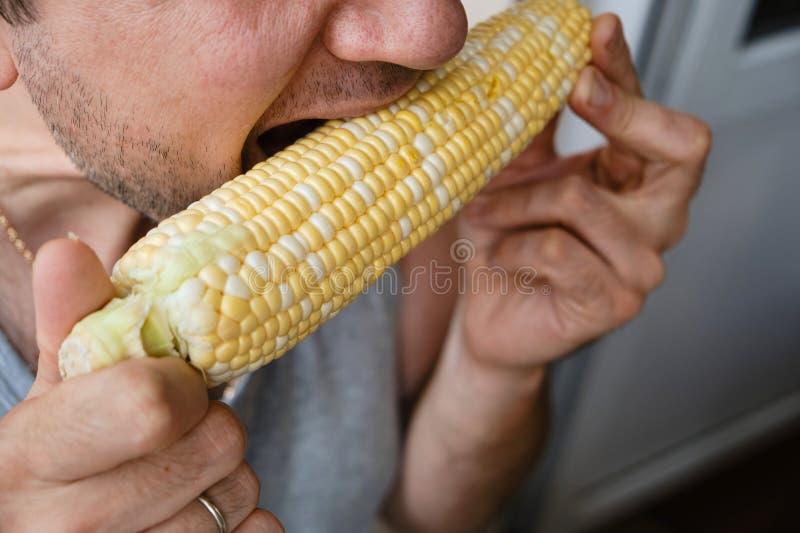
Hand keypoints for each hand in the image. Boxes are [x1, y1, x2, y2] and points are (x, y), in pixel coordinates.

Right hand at [0, 239, 281, 531]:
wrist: (45, 532)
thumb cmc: (59, 460)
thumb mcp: (57, 393)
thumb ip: (72, 324)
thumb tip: (67, 249)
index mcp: (29, 459)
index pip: (150, 407)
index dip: (180, 387)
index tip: (169, 386)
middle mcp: (68, 528)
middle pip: (218, 446)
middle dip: (210, 428)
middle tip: (176, 436)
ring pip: (240, 497)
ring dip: (226, 479)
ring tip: (178, 481)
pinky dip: (244, 522)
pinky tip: (195, 515)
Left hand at [458, 14, 711, 370]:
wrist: (488, 314)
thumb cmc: (506, 240)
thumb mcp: (518, 170)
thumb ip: (536, 119)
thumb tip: (537, 50)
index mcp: (642, 181)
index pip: (661, 119)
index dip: (630, 73)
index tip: (594, 32)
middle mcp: (658, 221)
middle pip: (682, 149)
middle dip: (618, 111)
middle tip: (567, 87)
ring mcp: (642, 267)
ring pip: (582, 199)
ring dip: (516, 199)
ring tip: (483, 210)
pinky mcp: (613, 303)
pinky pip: (555, 248)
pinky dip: (511, 243)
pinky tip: (497, 253)